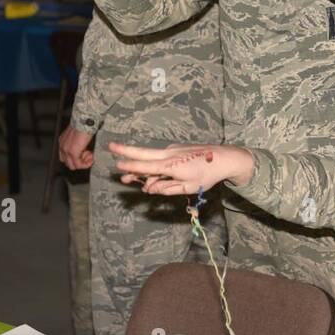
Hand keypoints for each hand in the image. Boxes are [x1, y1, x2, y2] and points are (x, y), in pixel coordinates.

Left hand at [58, 125, 94, 169]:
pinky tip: (91, 158)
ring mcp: (67, 151)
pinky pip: (79, 165)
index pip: (65, 157)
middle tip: (88, 155)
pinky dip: (86, 164)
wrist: (84, 120)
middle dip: (79, 162)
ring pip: (73, 166)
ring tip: (90, 156)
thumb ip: (77, 142)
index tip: (84, 154)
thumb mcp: (77, 134)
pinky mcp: (73, 153)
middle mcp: (63, 147)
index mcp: (63, 141)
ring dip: (83, 163)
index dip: (75, 158)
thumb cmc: (83, 124)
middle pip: (68, 163)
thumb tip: (83, 149)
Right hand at [109, 141, 254, 193]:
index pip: (147, 166)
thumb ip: (168, 189)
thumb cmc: (207, 175)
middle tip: (110, 145)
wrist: (224, 158)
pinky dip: (152, 168)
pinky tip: (152, 181)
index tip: (117, 164)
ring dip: (138, 166)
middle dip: (126, 150)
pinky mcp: (175, 151)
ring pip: (150, 158)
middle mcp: (169, 155)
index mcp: (171, 166)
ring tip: (126, 178)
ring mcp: (172, 151)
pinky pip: (159, 160)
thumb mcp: (189, 187)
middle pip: (143, 152)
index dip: (131, 166)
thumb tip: (150, 189)